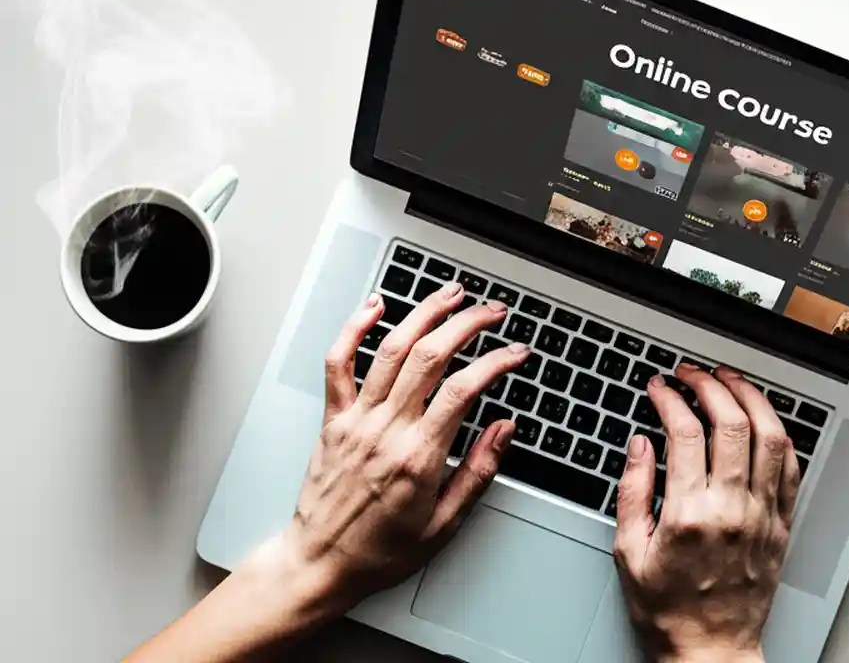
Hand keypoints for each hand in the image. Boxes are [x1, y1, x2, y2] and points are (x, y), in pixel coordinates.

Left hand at [271, 283, 527, 612]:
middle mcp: (386, 430)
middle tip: (493, 312)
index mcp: (418, 456)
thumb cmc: (380, 551)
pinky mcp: (333, 420)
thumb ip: (479, 471)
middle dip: (468, 323)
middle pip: (431, 356)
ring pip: (391, 349)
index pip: (465, 389)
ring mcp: (356, 420)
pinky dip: (353, 329)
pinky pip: (338, 364)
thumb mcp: (445, 523)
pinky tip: (374, 307)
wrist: (321, 564)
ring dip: (423, 313)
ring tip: (449, 294)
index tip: (516, 352)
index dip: (496, 361)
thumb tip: (504, 429)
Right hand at [613, 364, 800, 662]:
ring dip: (751, 399)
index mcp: (689, 514)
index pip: (685, 433)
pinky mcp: (781, 526)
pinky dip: (779, 436)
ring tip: (732, 381)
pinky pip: (790, 469)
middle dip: (711, 385)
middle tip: (693, 374)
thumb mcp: (629, 553)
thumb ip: (632, 492)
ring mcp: (762, 516)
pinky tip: (764, 421)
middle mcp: (731, 510)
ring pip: (769, 437)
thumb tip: (640, 446)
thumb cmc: (669, 611)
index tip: (660, 388)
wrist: (711, 650)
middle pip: (731, 423)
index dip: (670, 399)